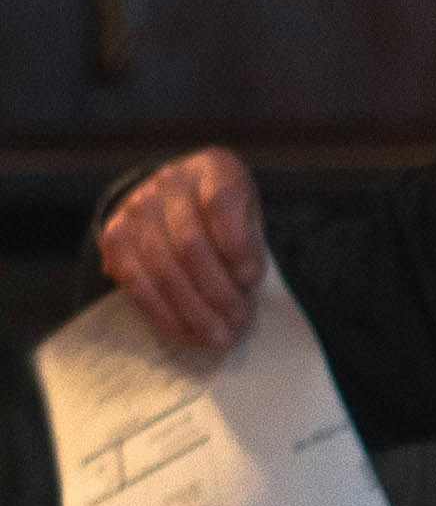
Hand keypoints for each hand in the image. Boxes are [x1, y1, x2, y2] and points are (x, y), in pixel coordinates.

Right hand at [97, 150, 263, 360]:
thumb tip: (241, 282)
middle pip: (191, 246)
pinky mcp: (115, 239)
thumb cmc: (226, 216)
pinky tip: (188, 334)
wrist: (175, 201)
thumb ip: (250, 242)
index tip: (250, 278)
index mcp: (214, 168)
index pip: (222, 202)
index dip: (237, 244)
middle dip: (219, 293)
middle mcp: (170, 183)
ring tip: (220, 337)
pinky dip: (166, 315)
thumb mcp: (250, 215)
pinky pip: (139, 284)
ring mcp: (137, 209)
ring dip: (195, 312)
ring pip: (165, 270)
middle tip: (240, 323)